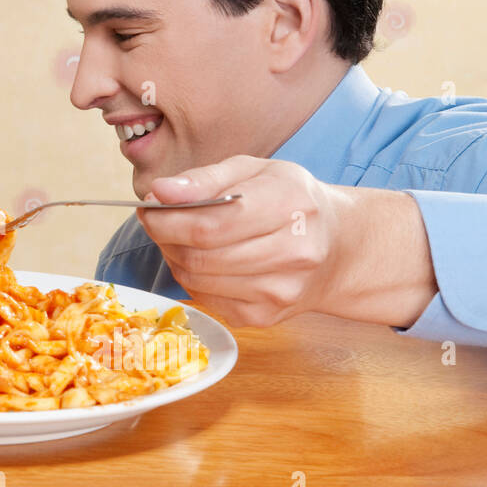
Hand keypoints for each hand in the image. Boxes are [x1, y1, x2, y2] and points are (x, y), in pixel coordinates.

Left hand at [136, 155, 347, 326]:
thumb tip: (160, 191)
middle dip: (165, 238)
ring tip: (179, 238)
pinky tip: (201, 260)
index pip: (210, 224)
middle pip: (200, 255)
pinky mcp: (265, 316)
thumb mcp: (253, 171)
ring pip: (197, 279)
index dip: (167, 219)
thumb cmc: (288, 199)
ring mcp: (281, 291)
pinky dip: (191, 278)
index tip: (149, 208)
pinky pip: (206, 299)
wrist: (337, 246)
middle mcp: (294, 253)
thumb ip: (204, 178)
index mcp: (291, 206)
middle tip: (157, 221)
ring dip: (174, 257)